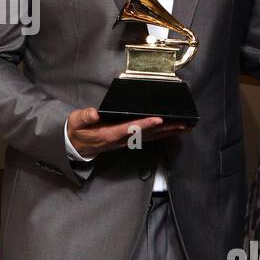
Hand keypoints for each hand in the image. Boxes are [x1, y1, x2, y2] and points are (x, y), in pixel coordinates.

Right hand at [67, 107, 188, 156]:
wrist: (76, 146)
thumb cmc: (77, 131)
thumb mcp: (76, 122)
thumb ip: (85, 118)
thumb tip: (94, 113)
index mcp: (109, 134)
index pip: (129, 128)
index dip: (144, 124)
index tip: (158, 119)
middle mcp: (120, 140)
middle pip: (146, 135)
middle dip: (165, 129)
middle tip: (183, 123)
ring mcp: (125, 142)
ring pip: (150, 137)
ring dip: (167, 132)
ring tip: (184, 126)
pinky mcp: (127, 141)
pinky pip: (147, 138)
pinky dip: (161, 134)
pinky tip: (171, 131)